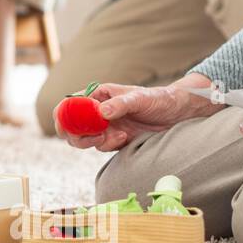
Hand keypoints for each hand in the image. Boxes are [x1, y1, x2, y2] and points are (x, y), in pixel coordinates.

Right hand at [56, 74, 219, 151]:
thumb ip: (120, 104)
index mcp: (98, 95)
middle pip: (71, 126)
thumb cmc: (159, 99)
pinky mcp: (115, 139)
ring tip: (119, 136)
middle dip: (77, 135)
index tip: (68, 127)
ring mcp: (105, 126)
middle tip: (94, 137)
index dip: (63, 116)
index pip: (70, 104)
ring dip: (97, 142)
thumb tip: (101, 113)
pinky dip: (110, 146)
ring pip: (85, 139)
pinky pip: (102, 147)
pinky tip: (126, 138)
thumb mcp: (140, 98)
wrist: (179, 114)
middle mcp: (97, 111)